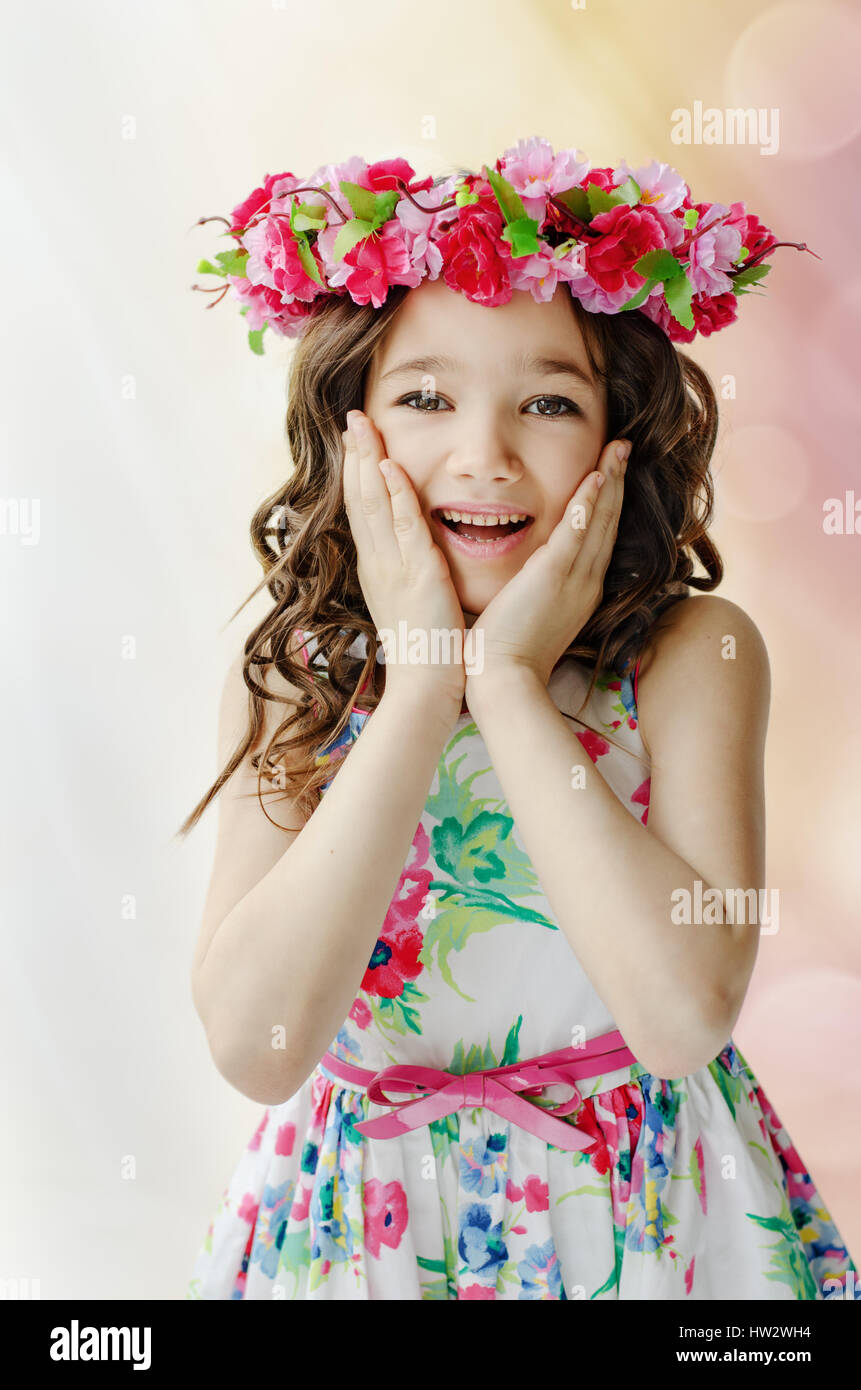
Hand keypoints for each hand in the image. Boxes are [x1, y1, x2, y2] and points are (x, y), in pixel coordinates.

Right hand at [341, 409, 466, 709]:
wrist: (427, 685)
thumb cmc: (427, 648)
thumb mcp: (411, 599)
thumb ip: (410, 570)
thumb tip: (414, 550)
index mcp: (377, 567)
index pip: (363, 508)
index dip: (357, 471)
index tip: (356, 439)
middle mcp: (378, 562)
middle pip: (359, 497)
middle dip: (355, 454)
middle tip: (352, 415)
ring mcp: (393, 567)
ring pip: (373, 504)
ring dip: (367, 460)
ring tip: (362, 425)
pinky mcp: (418, 575)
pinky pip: (403, 526)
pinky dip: (394, 494)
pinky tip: (388, 466)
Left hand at [465, 438, 630, 698]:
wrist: (505, 680)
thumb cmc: (508, 655)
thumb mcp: (532, 615)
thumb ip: (535, 592)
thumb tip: (527, 579)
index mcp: (579, 591)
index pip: (598, 538)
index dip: (608, 504)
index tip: (610, 474)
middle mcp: (585, 582)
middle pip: (607, 522)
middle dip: (617, 482)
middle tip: (624, 447)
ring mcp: (573, 578)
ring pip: (599, 520)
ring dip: (609, 480)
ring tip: (618, 448)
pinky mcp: (553, 576)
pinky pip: (577, 532)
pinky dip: (589, 503)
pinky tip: (597, 475)